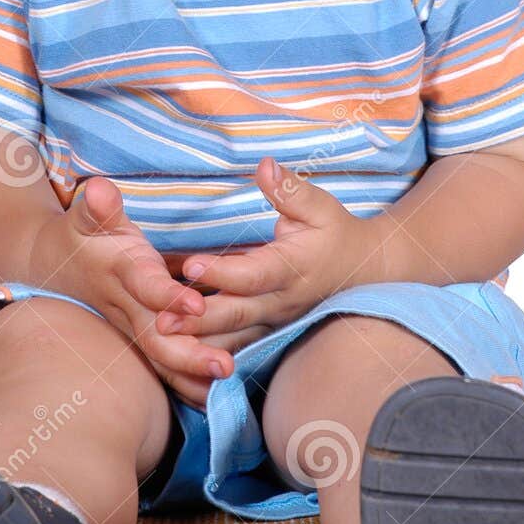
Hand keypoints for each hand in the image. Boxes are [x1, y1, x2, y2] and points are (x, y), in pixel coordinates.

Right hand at [27, 176, 235, 407]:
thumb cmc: (76, 238)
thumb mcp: (83, 217)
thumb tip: (98, 190)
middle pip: (156, 338)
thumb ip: (97, 207)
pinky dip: (185, 384)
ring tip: (227, 384)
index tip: (196, 303)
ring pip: (161, 359)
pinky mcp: (138, 340)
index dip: (167, 297)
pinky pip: (162, 367)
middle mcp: (126, 308)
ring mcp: (131, 329)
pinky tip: (213, 396)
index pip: (145, 286)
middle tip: (225, 366)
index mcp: (120, 272)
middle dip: (190, 354)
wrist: (48, 269)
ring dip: (192, 375)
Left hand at [155, 157, 381, 338]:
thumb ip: (290, 190)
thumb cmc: (335, 233)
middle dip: (198, 320)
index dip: (220, 273)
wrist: (363, 271)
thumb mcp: (321, 207)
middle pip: (236, 314)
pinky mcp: (268, 332)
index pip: (252, 274)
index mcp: (291, 268)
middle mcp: (281, 302)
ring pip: (233, 339)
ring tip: (162, 342)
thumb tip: (265, 165)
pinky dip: (208, 355)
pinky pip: (236, 348)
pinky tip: (176, 358)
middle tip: (161, 321)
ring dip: (198, 343)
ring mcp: (274, 322)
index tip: (188, 266)